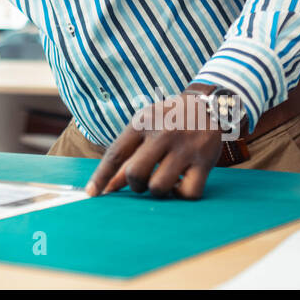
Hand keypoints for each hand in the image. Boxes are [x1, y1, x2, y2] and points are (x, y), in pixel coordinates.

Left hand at [85, 92, 225, 198]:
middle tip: (143, 182)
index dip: (101, 177)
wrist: (207, 103)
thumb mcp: (144, 128)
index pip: (115, 154)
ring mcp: (184, 147)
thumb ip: (126, 156)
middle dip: (135, 185)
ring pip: (159, 187)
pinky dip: (181, 196)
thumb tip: (107, 187)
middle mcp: (162, 134)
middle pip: (135, 174)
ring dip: (158, 192)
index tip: (92, 194)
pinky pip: (187, 193)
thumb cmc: (167, 120)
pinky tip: (180, 186)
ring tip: (164, 182)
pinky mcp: (205, 160)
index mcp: (142, 123)